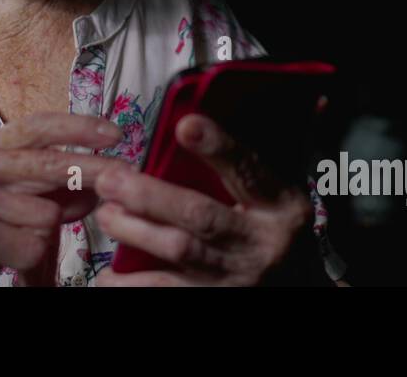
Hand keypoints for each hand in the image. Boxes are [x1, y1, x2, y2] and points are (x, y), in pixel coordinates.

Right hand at [0, 112, 132, 286]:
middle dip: (93, 171)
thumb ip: (44, 193)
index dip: (78, 126)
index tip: (114, 132)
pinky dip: (24, 260)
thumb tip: (91, 189)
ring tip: (6, 243)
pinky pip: (30, 245)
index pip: (36, 126)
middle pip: (49, 163)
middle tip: (125, 175)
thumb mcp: (2, 205)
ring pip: (44, 214)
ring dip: (39, 236)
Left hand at [93, 113, 314, 285]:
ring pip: (181, 253)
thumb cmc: (280, 232)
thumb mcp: (283, 195)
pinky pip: (168, 292)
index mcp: (280, 206)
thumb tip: (274, 105)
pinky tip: (107, 276)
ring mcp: (236, 278)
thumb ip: (260, 156)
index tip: (184, 124)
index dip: (216, 147)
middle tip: (112, 179)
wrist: (300, 290)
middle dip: (152, 196)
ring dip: (137, 233)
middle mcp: (259, 244)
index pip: (248, 169)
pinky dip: (134, 286)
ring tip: (105, 215)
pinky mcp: (213, 300)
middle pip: (203, 216)